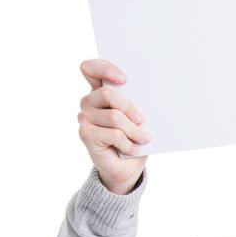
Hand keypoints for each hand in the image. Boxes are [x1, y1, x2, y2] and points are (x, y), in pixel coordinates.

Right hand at [77, 60, 150, 193]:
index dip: (105, 69)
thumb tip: (150, 94)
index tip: (124, 80)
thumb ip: (136, 103)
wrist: (126, 167)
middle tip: (143, 120)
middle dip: (129, 107)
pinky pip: (113, 134)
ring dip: (134, 130)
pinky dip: (128, 143)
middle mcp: (88, 102)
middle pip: (107, 93)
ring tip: (145, 138)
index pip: (91, 69)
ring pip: (114, 117)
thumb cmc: (134, 137)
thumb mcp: (138, 117)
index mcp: (99, 90)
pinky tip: (135, 149)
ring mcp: (85, 118)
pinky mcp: (86, 134)